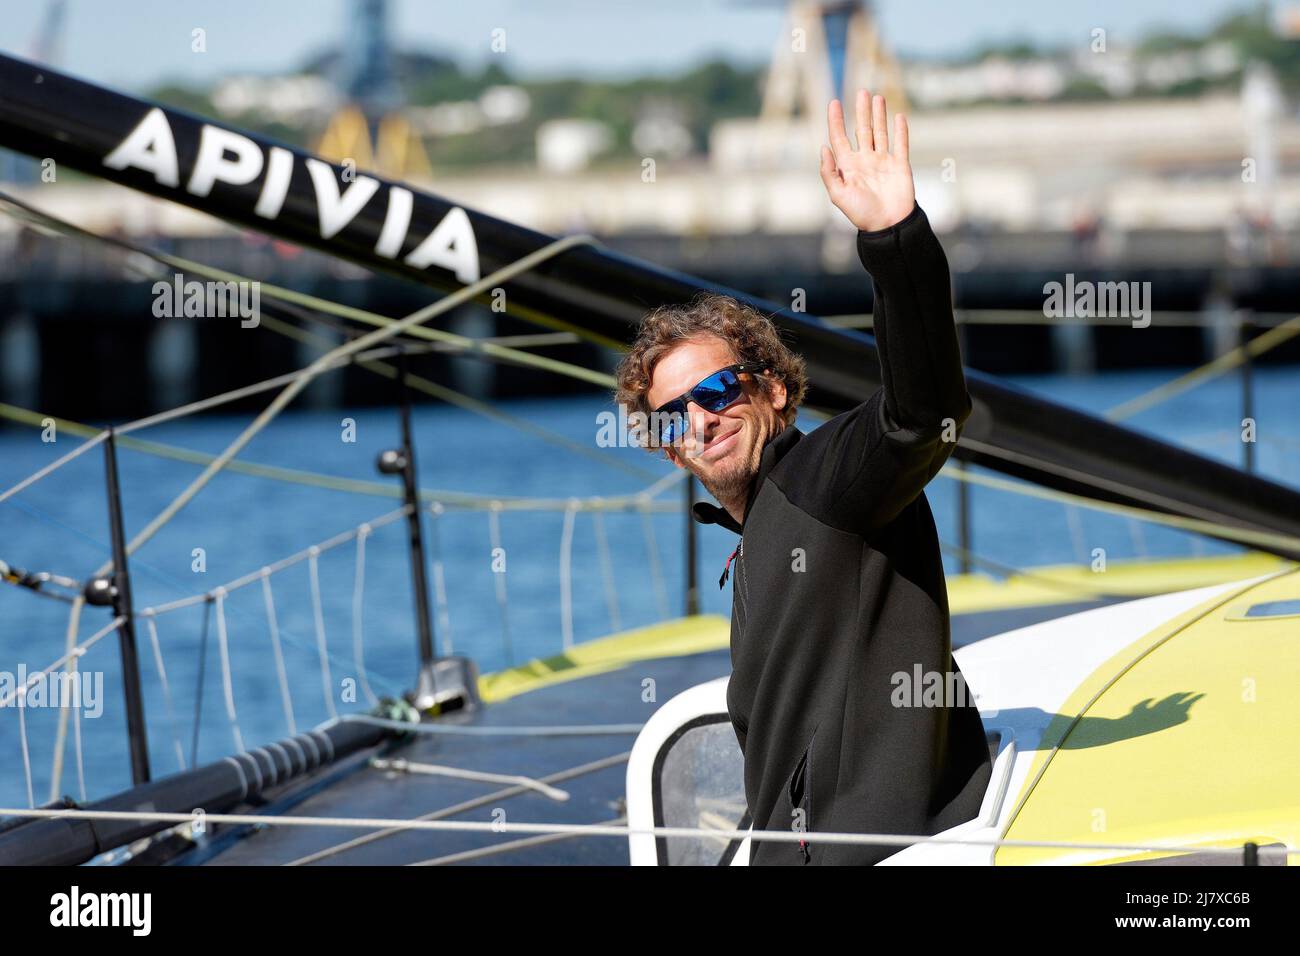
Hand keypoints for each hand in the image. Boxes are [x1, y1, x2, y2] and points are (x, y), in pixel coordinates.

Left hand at [820, 90, 914, 232]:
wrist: (887, 225)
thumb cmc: (861, 213)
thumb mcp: (838, 195)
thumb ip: (829, 172)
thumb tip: (823, 148)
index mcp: (848, 166)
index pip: (840, 138)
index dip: (836, 120)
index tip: (834, 102)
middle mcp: (865, 160)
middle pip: (862, 129)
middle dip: (861, 111)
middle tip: (861, 91)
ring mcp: (883, 161)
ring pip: (880, 132)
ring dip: (879, 115)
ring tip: (877, 98)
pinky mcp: (900, 165)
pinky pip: (900, 144)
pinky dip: (900, 130)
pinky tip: (898, 116)